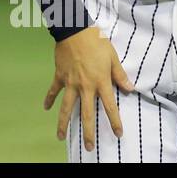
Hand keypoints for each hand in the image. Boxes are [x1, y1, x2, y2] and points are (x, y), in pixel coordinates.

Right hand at [46, 26, 133, 150]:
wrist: (73, 29)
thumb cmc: (96, 42)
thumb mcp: (112, 57)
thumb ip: (120, 75)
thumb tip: (130, 89)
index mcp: (100, 82)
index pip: (110, 106)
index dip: (115, 121)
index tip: (118, 134)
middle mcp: (85, 86)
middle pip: (86, 114)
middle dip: (88, 132)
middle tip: (89, 147)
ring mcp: (70, 83)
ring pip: (66, 107)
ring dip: (63, 123)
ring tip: (60, 137)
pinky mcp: (60, 76)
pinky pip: (53, 90)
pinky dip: (49, 99)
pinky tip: (46, 109)